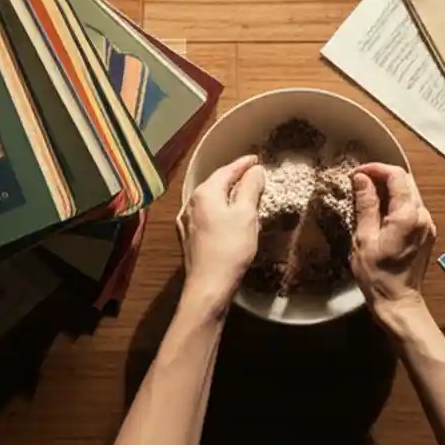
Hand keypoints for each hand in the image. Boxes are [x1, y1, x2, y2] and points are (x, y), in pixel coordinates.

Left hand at [177, 154, 265, 308]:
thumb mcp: (246, 214)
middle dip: (234, 177)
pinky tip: (226, 216)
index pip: (226, 170)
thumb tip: (255, 170)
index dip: (243, 163)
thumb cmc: (230, 248)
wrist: (208, 286)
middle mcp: (191, 203)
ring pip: (210, 200)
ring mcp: (187, 221)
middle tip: (252, 174)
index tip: (257, 159)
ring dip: (227, 194)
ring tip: (243, 193)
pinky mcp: (189, 238)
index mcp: (205, 193)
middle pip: (216, 183)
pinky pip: (207, 215)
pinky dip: (220, 210)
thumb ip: (250, 188)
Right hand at [350, 163, 436, 324]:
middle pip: (406, 181)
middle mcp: (423, 216)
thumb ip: (366, 205)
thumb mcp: (364, 238)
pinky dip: (396, 202)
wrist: (398, 302)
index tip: (357, 174)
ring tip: (366, 196)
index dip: (376, 169)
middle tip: (359, 182)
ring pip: (410, 193)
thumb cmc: (377, 276)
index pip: (397, 176)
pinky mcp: (427, 233)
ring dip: (389, 189)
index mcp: (408, 215)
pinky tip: (379, 212)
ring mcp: (428, 225)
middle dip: (382, 176)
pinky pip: (412, 208)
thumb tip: (361, 178)